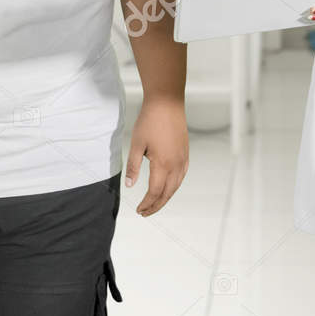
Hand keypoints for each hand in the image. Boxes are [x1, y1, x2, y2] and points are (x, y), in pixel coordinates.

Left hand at [125, 97, 187, 215]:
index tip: (138, 209)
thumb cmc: (150, 121)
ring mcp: (183, 159)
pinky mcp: (185, 154)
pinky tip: (168, 187)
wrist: (167, 103)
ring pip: (176, 186)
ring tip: (154, 203)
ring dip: (165, 198)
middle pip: (167, 193)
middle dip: (156, 205)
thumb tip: (129, 186)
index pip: (155, 192)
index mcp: (163, 164)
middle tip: (145, 212)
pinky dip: (174, 186)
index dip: (146, 203)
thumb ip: (133, 167)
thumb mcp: (136, 144)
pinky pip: (182, 176)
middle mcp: (176, 165)